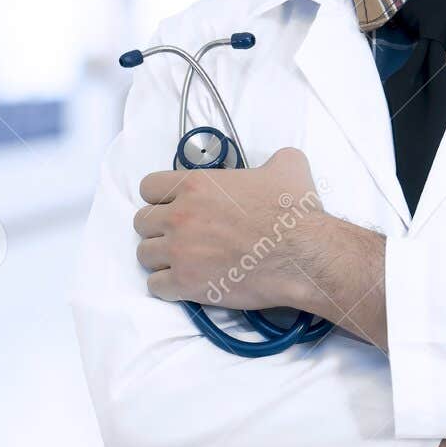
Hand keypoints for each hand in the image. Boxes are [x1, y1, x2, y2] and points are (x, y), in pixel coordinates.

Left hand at [134, 148, 326, 311]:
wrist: (303, 255)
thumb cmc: (293, 213)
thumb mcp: (287, 167)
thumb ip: (272, 160)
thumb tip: (276, 162)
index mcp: (195, 184)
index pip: (148, 187)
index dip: (159, 198)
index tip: (172, 206)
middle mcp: (180, 215)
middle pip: (142, 222)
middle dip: (157, 229)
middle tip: (179, 236)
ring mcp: (179, 251)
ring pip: (144, 255)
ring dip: (160, 258)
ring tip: (182, 261)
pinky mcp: (186, 283)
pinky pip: (155, 285)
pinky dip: (168, 286)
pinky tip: (186, 283)